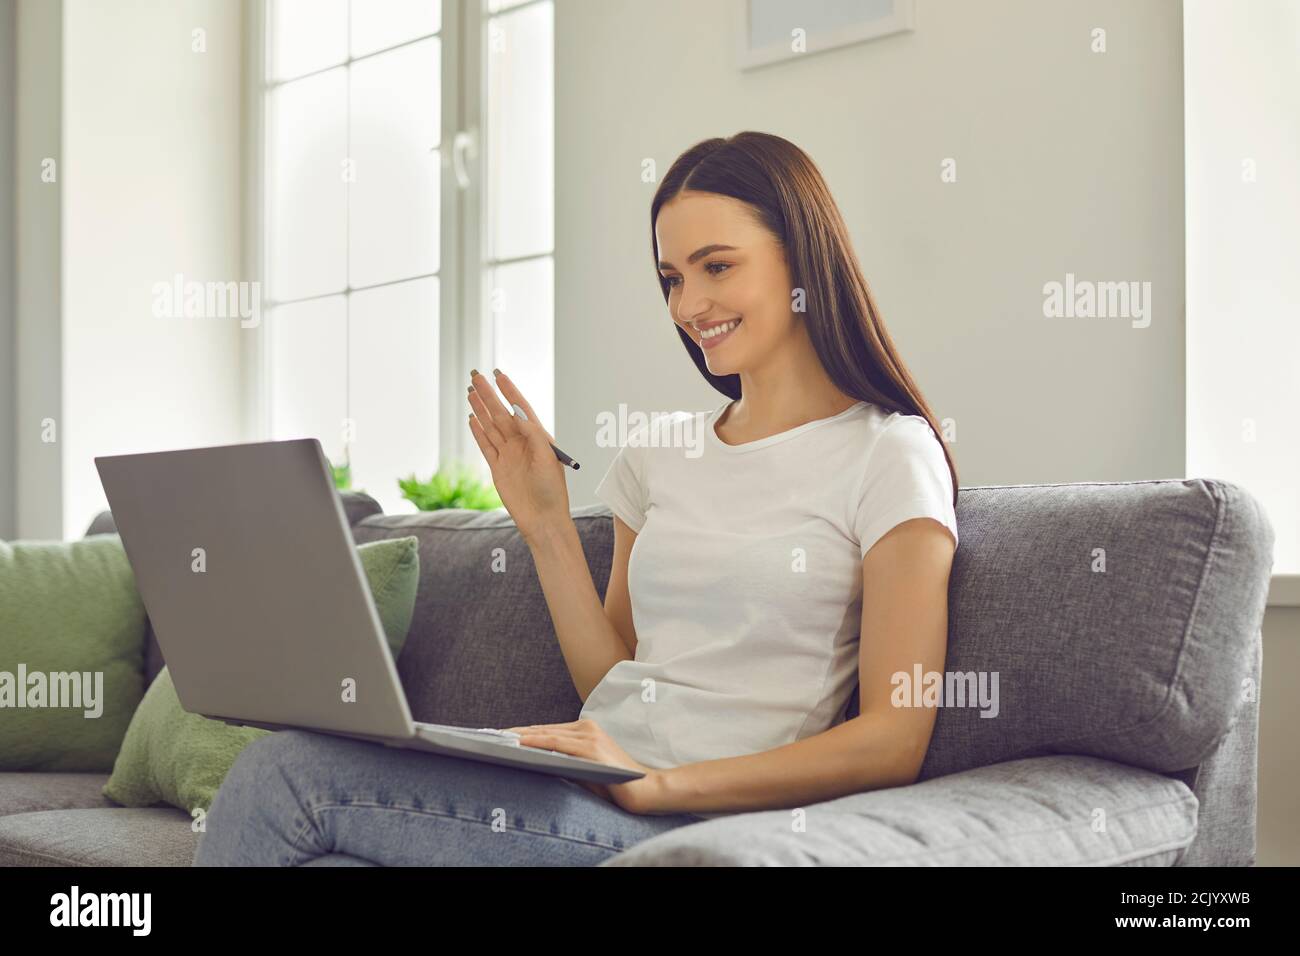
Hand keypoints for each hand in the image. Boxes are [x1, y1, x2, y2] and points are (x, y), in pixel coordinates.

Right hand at [467, 369, 571, 541]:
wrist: (543, 519)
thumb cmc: (552, 490)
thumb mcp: (548, 459)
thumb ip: (533, 435)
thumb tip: (517, 412)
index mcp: (538, 438)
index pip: (520, 408)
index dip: (509, 390)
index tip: (499, 374)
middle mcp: (522, 443)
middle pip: (501, 414)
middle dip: (489, 395)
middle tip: (475, 376)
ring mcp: (508, 455)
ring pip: (491, 426)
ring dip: (480, 409)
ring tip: (470, 392)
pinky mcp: (497, 468)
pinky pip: (485, 446)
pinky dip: (478, 432)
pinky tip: (471, 419)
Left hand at [502, 718, 663, 814]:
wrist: (644, 789)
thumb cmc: (615, 784)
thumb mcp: (585, 770)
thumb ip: (564, 762)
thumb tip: (536, 762)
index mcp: (586, 730)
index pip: (547, 730)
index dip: (524, 733)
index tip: (501, 736)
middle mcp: (587, 728)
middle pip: (543, 729)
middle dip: (517, 733)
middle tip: (492, 735)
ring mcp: (588, 737)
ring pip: (546, 734)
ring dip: (521, 736)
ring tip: (499, 739)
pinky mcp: (590, 748)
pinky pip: (556, 743)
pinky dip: (536, 741)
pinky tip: (520, 744)